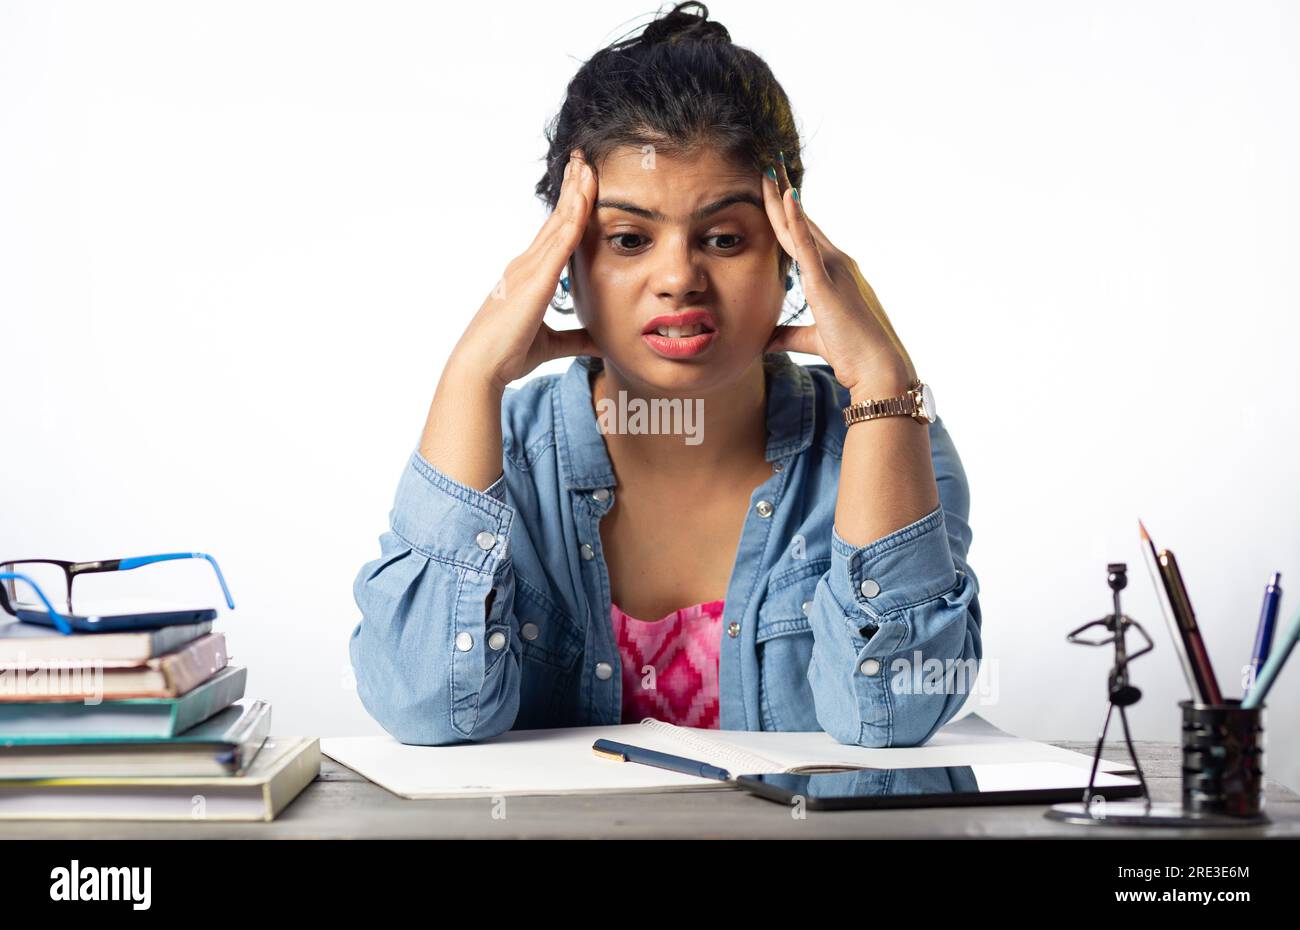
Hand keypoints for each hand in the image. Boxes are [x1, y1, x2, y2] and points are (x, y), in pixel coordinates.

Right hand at [452, 149, 600, 389]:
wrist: (481, 366)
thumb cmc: (508, 355)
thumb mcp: (551, 344)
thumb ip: (576, 339)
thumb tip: (600, 340)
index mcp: (529, 276)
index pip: (554, 234)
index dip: (569, 208)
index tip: (581, 185)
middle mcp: (526, 264)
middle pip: (556, 218)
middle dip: (572, 188)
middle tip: (584, 160)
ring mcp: (528, 269)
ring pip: (559, 222)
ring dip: (575, 192)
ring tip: (588, 165)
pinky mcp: (535, 280)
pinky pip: (560, 243)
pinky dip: (574, 218)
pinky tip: (585, 198)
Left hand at [761, 155, 917, 397]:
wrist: (877, 367)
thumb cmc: (853, 355)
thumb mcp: (814, 339)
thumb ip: (790, 335)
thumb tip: (765, 340)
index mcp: (834, 274)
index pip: (806, 236)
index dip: (790, 213)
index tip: (776, 190)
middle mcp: (836, 263)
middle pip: (802, 222)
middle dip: (784, 194)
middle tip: (769, 165)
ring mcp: (834, 269)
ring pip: (800, 227)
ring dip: (783, 198)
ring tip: (769, 169)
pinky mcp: (827, 282)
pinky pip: (807, 245)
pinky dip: (796, 220)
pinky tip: (787, 197)